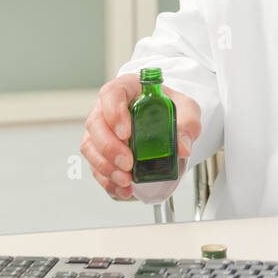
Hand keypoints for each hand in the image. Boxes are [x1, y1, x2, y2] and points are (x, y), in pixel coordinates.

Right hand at [81, 74, 201, 201]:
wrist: (169, 122)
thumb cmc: (173, 109)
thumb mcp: (187, 110)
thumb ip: (187, 125)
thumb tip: (182, 147)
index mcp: (127, 88)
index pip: (111, 94)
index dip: (114, 113)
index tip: (126, 132)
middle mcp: (107, 108)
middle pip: (95, 124)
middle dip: (109, 147)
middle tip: (128, 163)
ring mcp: (101, 130)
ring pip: (90, 147)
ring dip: (106, 167)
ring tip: (126, 180)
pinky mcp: (101, 151)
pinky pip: (95, 166)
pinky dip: (107, 180)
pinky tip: (123, 189)